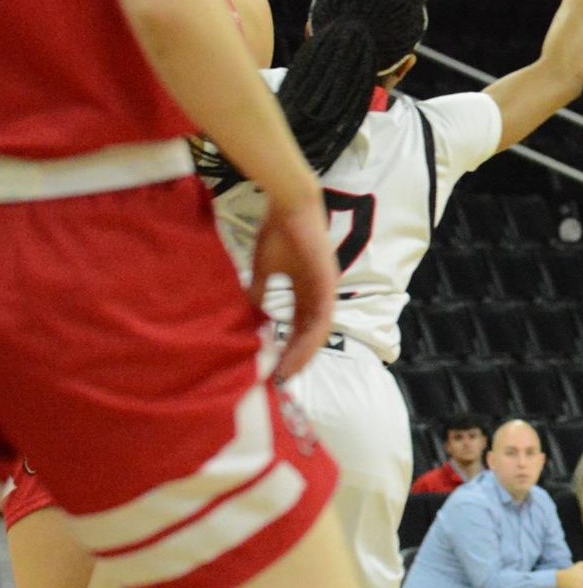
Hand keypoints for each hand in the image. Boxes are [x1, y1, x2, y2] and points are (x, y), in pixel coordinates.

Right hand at [251, 186, 336, 381]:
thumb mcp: (265, 270)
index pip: (302, 327)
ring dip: (302, 355)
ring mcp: (327, 290)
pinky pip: (321, 319)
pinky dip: (309, 339)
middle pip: (312, 335)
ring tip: (286, 374)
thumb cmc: (278, 233)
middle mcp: (321, 295)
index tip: (274, 367)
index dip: (290, 348)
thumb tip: (250, 314)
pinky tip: (295, 353)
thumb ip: (261, 292)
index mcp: (309, 291)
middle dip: (296, 358)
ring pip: (318, 332)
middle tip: (280, 380)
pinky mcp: (327, 285)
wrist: (289, 207)